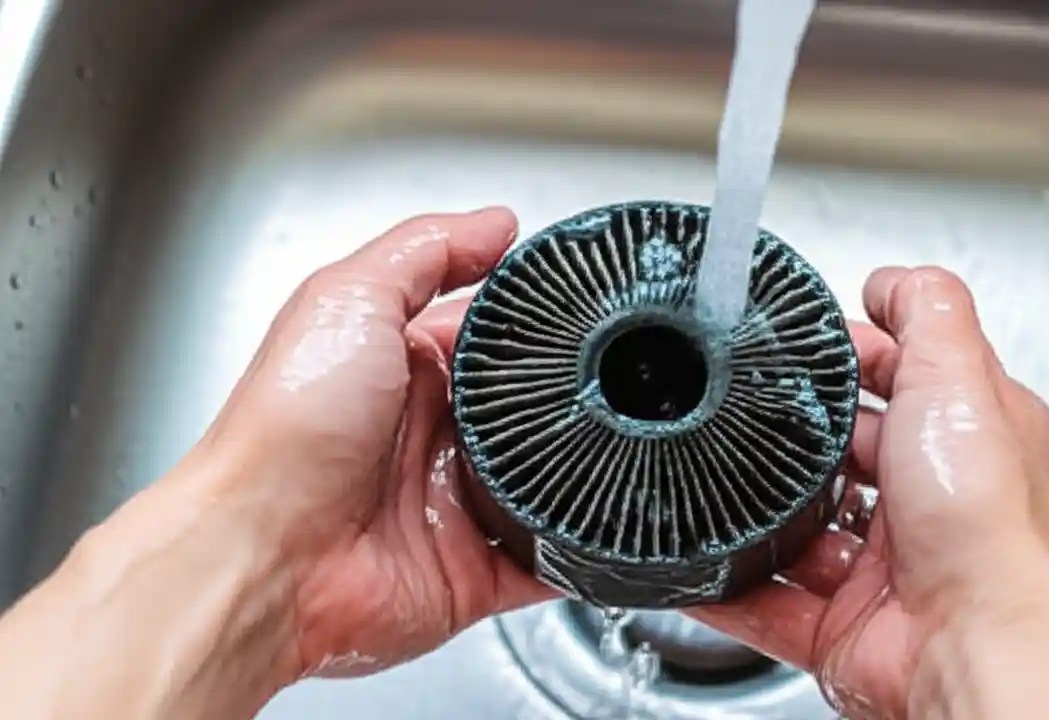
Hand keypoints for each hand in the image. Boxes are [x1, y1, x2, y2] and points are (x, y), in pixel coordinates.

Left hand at [194, 207, 553, 676]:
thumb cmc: (287, 429)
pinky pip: (542, 562)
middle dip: (564, 398)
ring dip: (575, 472)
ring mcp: (451, 504)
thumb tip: (494, 223)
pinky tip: (598, 529)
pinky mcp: (469, 571)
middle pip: (526, 408)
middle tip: (600, 384)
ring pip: (543, 483)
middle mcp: (427, 435)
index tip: (579, 307)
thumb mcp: (348, 299)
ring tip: (613, 452)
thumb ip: (425, 251)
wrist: (266, 554)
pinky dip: (573, 552)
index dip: (530, 320)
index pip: (487, 332)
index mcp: (400, 368)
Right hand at [693, 267, 1048, 718]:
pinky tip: (701, 566)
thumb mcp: (961, 380)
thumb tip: (894, 280)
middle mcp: (935, 506)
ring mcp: (889, 571)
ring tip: (724, 489)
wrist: (978, 651)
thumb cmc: (990, 527)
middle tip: (756, 419)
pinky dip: (729, 587)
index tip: (805, 346)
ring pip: (804, 531)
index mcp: (971, 441)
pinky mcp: (846, 629)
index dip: (856, 358)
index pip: (907, 380)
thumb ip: (928, 313)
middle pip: (847, 455)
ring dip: (762, 515)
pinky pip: (768, 603)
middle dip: (799, 439)